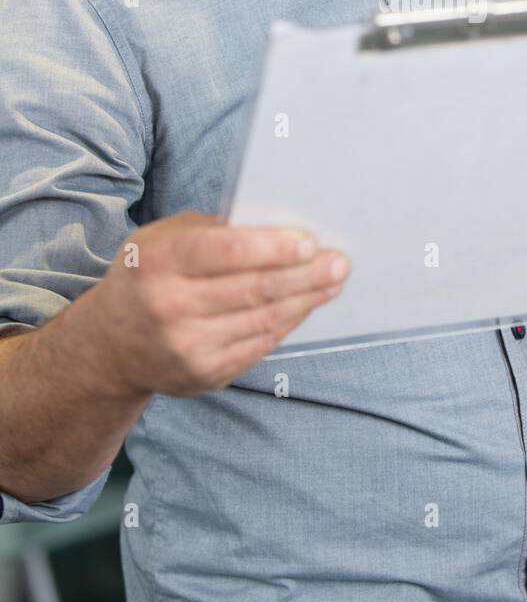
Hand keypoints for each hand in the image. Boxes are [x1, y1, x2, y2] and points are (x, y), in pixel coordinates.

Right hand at [89, 211, 349, 396]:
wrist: (110, 345)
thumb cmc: (148, 276)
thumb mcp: (163, 239)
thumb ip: (213, 229)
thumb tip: (278, 226)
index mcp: (158, 262)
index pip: (226, 251)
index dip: (273, 247)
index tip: (310, 242)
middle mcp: (169, 307)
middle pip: (254, 289)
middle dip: (305, 274)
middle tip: (340, 262)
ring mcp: (187, 347)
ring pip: (263, 319)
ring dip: (306, 299)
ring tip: (333, 280)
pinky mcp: (204, 374)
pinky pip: (259, 344)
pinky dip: (288, 322)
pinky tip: (306, 304)